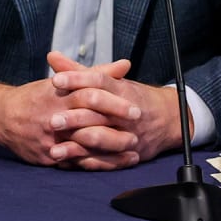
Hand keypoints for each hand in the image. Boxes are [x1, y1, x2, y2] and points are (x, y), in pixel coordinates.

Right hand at [0, 52, 165, 169]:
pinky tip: (112, 166)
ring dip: (110, 153)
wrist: (2, 116)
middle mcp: (53, 117)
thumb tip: (125, 65)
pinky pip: (73, 163)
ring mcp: (49, 139)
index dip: (113, 103)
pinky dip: (95, 165)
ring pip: (83, 147)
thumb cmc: (38, 96)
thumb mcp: (64, 81)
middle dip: (115, 131)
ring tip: (133, 155)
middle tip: (139, 133)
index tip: (135, 108)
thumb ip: (96, 74)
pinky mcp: (45, 157)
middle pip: (88, 124)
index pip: (89, 97)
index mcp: (58, 95)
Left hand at [47, 51, 188, 166]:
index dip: (77, 80)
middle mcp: (124, 113)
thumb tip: (52, 57)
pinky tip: (67, 163)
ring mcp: (127, 134)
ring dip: (77, 146)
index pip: (99, 82)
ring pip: (101, 139)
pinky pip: (105, 161)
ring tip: (54, 149)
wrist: (168, 119)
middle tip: (51, 121)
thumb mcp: (110, 81)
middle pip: (98, 113)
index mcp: (121, 90)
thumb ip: (79, 71)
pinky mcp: (127, 153)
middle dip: (74, 118)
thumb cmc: (132, 97)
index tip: (56, 80)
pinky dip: (85, 162)